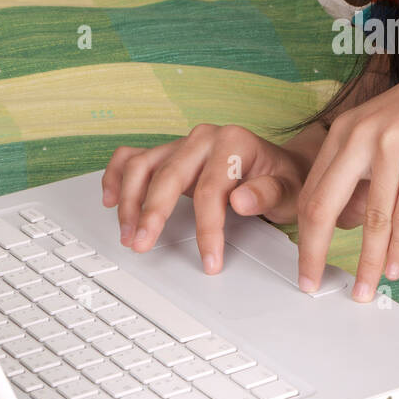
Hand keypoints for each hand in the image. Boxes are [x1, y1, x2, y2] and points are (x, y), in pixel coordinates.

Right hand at [100, 123, 374, 273]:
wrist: (283, 165)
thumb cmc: (285, 179)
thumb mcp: (289, 190)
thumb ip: (267, 194)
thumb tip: (240, 201)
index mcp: (234, 142)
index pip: (211, 189)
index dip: (206, 229)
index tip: (209, 261)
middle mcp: (204, 138)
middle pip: (168, 174)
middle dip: (152, 213)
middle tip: (142, 245)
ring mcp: (183, 143)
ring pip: (143, 165)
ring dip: (129, 200)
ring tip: (127, 234)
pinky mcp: (169, 153)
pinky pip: (132, 157)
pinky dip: (116, 176)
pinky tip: (109, 199)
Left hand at [295, 46, 398, 300]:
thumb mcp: (383, 132)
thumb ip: (359, 170)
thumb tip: (344, 220)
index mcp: (343, 129)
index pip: (311, 191)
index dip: (304, 233)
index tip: (304, 261)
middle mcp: (360, 135)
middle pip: (322, 205)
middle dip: (313, 251)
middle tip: (310, 282)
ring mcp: (391, 145)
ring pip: (371, 219)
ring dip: (367, 262)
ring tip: (364, 289)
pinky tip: (395, 268)